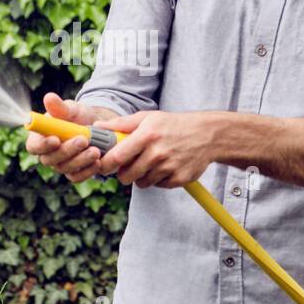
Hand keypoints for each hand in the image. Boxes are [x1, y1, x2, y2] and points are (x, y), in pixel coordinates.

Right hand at [24, 92, 112, 183]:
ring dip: (81, 160)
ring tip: (96, 150)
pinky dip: (87, 171)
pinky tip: (98, 162)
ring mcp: (60, 165)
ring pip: (65, 168)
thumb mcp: (70, 109)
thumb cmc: (76, 116)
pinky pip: (77, 177)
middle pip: (50, 159)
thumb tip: (49, 98)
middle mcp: (47, 154)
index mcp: (39, 138)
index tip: (56, 139)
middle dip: (67, 151)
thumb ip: (59, 107)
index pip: (34, 146)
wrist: (94, 127)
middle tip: (83, 140)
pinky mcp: (74, 173)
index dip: (43, 145)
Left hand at [96, 110, 216, 188]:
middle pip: (126, 176)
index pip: (116, 158)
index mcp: (146, 135)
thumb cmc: (173, 125)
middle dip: (123, 174)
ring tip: (151, 162)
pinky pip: (158, 185)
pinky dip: (158, 179)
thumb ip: (121, 124)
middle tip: (128, 165)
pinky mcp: (179, 179)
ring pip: (141, 183)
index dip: (105, 165)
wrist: (207, 134)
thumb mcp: (148, 118)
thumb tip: (97, 127)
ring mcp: (169, 167)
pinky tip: (165, 167)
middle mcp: (157, 152)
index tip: (102, 166)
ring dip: (141, 176)